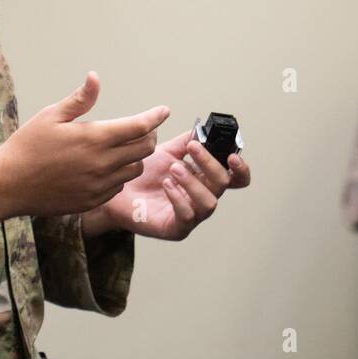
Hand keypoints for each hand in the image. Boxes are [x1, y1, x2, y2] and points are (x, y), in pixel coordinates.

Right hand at [0, 72, 167, 223]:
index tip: (163, 110)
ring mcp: (99, 185)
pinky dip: (121, 175)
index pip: (138, 127)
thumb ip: (80, 99)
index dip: (154, 117)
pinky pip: (119, 186)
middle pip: (144, 149)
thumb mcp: (51, 115)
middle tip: (143, 128)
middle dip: (149, 136)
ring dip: (136, 157)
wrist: (9, 185)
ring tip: (124, 147)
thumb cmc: (27, 146)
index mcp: (94, 138)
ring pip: (134, 170)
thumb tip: (95, 78)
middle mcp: (102, 164)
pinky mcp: (93, 201)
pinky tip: (107, 167)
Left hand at [93, 128, 250, 239]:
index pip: (235, 178)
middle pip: (223, 184)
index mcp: (206, 179)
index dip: (241, 169)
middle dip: (210, 164)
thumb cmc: (143, 173)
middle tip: (192, 149)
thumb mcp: (167, 151)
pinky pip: (187, 216)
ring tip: (174, 168)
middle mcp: (203, 197)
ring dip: (194, 182)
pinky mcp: (176, 228)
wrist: (116, 188)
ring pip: (209, 203)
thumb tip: (203, 129)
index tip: (232, 156)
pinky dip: (179, 198)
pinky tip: (166, 184)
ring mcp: (192, 215)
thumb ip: (187, 141)